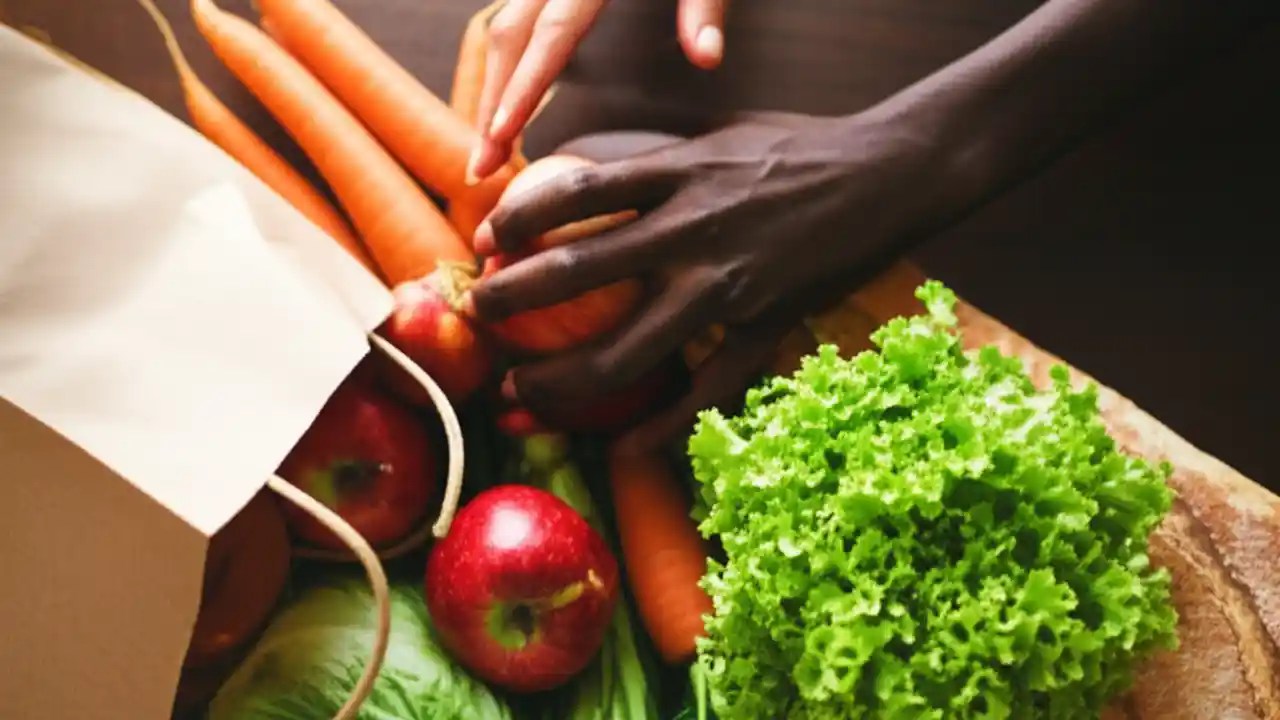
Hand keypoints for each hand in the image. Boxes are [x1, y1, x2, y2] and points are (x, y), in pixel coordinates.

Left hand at [465, 112, 943, 451]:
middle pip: (578, 273)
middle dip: (512, 304)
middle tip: (481, 323)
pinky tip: (622, 450)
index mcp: (678, 173)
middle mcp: (694, 229)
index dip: (518, 220)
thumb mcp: (715, 138)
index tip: (486, 243)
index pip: (574, 193)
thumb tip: (580, 183)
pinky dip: (659, 429)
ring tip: (519, 394)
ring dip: (559, 379)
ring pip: (625, 350)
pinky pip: (704, 390)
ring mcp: (729, 286)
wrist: (890, 174)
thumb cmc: (800, 149)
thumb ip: (651, 165)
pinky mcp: (765, 327)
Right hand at [466, 0, 729, 182]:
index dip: (521, 91)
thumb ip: (704, 2)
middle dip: (490, 102)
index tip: (498, 141)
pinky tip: (504, 84)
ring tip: (488, 137)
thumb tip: (706, 59)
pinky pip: (518, 4)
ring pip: (503, 19)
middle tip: (480, 168)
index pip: (552, 36)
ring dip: (492, 80)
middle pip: (508, 33)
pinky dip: (508, 50)